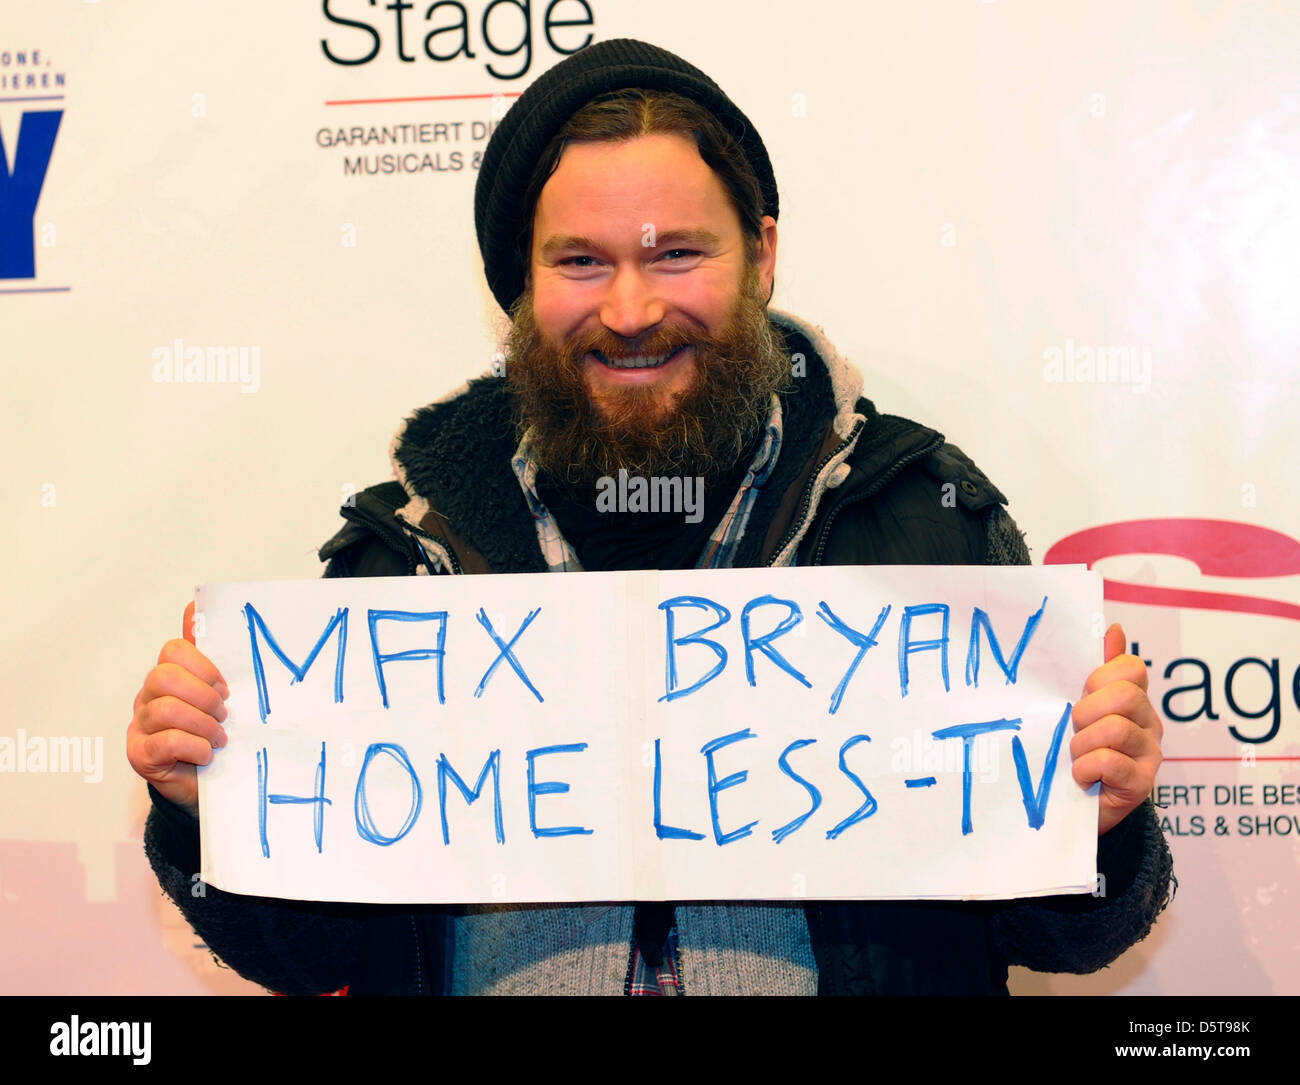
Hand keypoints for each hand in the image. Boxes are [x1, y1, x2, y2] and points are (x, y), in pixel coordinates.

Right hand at [126, 601, 229, 818]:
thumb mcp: (219, 694)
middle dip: (204, 696)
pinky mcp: (140, 755)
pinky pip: (164, 742)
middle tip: (224, 714)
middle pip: (165, 676)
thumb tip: (196, 605)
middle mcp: (149, 696)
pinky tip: (207, 754)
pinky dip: (193, 747)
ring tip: (219, 738)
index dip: (204, 665)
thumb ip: (208, 654)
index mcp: (169, 676)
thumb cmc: (213, 734)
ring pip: (165, 709)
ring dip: (202, 724)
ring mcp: (140, 725)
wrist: (205, 784)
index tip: (226, 687)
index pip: (174, 650)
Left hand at [1071, 623, 1162, 835]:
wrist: (1080, 807)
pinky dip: (1085, 768)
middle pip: (1123, 696)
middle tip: (1075, 731)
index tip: (1083, 696)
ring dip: (1081, 744)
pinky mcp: (1141, 784)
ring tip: (1077, 757)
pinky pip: (1108, 761)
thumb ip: (1100, 671)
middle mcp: (1150, 724)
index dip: (1099, 678)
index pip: (1130, 667)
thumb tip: (1112, 628)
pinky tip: (1081, 777)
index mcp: (1135, 700)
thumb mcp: (1084, 709)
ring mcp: (1150, 754)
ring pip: (1114, 729)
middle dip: (1086, 712)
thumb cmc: (1080, 752)